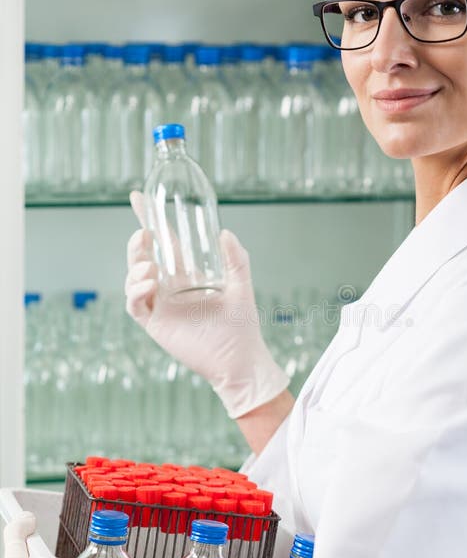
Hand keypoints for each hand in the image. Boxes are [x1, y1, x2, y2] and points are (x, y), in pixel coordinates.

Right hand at [125, 191, 289, 418]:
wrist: (239, 359)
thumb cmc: (242, 325)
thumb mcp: (241, 285)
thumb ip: (236, 259)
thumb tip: (225, 232)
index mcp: (188, 274)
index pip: (164, 242)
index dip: (150, 220)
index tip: (138, 199)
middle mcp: (171, 287)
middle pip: (142, 258)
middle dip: (137, 244)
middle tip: (144, 234)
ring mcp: (161, 306)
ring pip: (134, 280)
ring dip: (136, 268)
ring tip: (151, 269)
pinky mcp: (156, 325)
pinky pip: (136, 305)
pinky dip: (136, 292)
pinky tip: (148, 286)